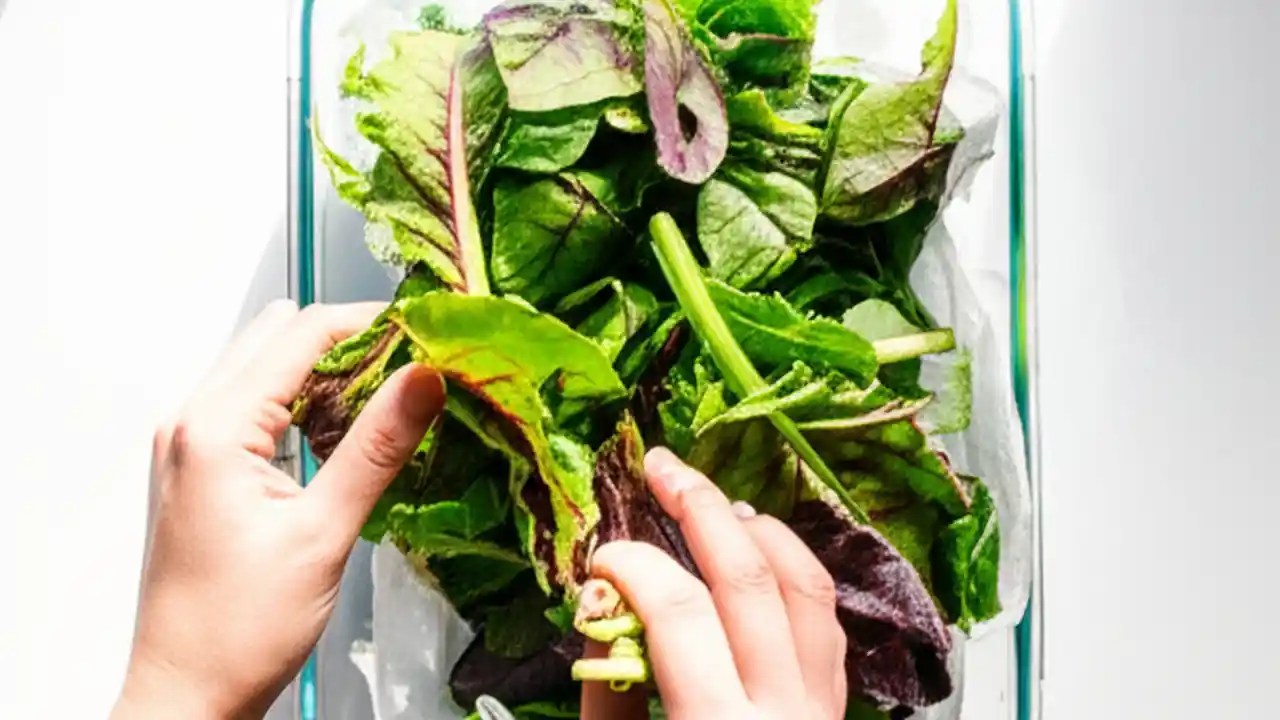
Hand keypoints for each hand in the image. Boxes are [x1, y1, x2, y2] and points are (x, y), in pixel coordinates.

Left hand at [113, 301, 444, 719]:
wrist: (187, 697)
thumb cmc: (238, 630)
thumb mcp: (323, 533)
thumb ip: (377, 447)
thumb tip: (424, 378)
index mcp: (214, 427)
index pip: (303, 334)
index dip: (372, 323)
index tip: (428, 332)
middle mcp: (190, 423)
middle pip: (280, 340)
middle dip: (351, 342)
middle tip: (416, 365)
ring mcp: (189, 445)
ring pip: (266, 371)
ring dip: (327, 374)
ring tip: (390, 400)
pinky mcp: (199, 470)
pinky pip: (254, 409)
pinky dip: (301, 406)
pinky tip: (343, 435)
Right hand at [582, 448, 846, 719]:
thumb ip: (609, 694)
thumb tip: (600, 599)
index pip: (680, 614)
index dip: (635, 567)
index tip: (603, 556)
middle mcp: (783, 708)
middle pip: (749, 579)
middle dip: (700, 509)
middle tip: (660, 468)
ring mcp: (821, 705)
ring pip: (805, 586)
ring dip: (758, 531)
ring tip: (715, 503)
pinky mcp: (837, 704)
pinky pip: (827, 618)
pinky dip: (792, 570)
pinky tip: (760, 552)